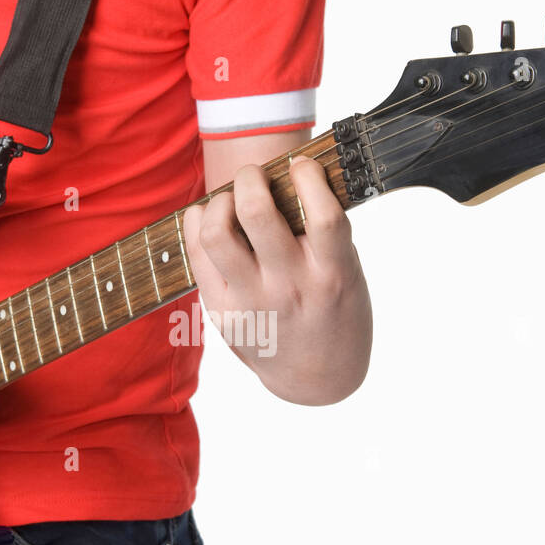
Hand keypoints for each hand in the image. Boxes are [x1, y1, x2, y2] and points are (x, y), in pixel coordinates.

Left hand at [184, 157, 371, 404]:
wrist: (317, 378)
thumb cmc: (335, 313)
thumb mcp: (347, 274)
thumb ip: (324, 235)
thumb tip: (290, 177)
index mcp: (332, 275)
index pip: (322, 214)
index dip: (308, 176)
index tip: (301, 165)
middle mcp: (290, 288)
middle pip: (257, 213)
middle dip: (251, 177)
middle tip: (255, 175)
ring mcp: (252, 303)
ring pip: (217, 233)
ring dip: (220, 201)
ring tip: (230, 199)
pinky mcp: (223, 314)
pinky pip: (198, 257)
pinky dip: (198, 224)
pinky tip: (208, 217)